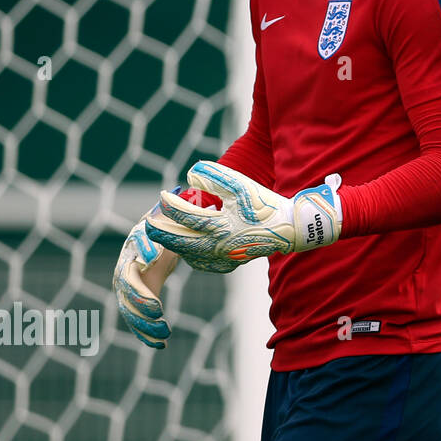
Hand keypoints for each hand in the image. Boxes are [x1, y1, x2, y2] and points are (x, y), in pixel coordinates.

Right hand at [114, 201, 179, 348]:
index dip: (140, 267)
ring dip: (143, 324)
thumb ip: (182, 212)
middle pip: (126, 288)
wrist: (159, 236)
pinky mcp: (137, 299)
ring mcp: (129, 285)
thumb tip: (191, 198)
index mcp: (136, 247)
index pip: (133, 258)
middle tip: (158, 314)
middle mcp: (127, 266)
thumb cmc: (170, 225)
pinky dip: (146, 332)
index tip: (153, 272)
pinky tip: (160, 345)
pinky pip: (136, 318)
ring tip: (163, 335)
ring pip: (129, 309)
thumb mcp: (176, 218)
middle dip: (140, 302)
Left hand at [145, 161, 342, 271]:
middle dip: (161, 232)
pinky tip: (193, 249)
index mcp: (218, 225)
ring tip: (169, 234)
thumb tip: (190, 177)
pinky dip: (194, 256)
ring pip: (189, 255)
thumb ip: (213, 177)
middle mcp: (217, 246)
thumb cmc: (265, 204)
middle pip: (178, 242)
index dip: (170, 203)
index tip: (163, 195)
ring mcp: (224, 257)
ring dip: (176, 245)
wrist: (291, 228)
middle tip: (149, 224)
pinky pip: (205, 263)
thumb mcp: (240, 185)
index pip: (183, 215)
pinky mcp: (231, 263)